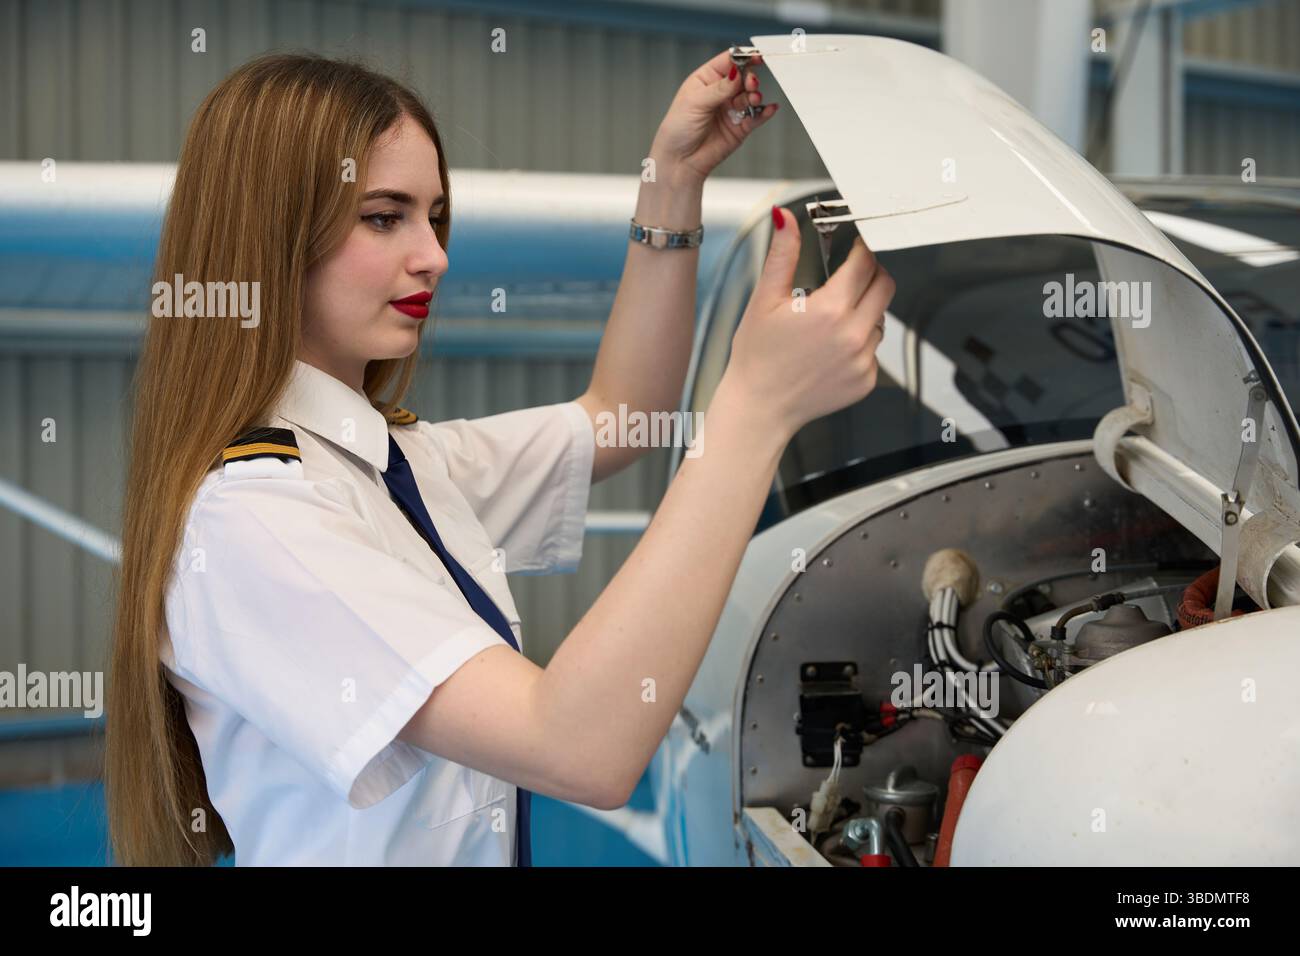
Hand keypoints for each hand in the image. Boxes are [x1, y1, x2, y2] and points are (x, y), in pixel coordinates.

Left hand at [648, 49, 778, 184]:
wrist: (680, 161)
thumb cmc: (678, 129)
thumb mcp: (695, 103)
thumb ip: (719, 88)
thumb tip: (737, 73)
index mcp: (706, 80)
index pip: (728, 62)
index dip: (742, 57)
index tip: (756, 56)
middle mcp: (720, 92)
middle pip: (743, 77)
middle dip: (749, 78)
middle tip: (751, 83)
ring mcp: (731, 109)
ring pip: (750, 96)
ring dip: (755, 95)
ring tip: (754, 98)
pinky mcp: (739, 127)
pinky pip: (756, 116)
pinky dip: (764, 112)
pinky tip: (769, 109)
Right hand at [721, 207, 894, 439]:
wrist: (759, 407)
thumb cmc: (757, 357)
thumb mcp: (764, 300)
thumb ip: (782, 255)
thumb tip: (786, 218)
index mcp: (829, 310)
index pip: (865, 264)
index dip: (862, 250)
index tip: (855, 248)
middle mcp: (853, 335)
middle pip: (885, 286)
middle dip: (871, 274)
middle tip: (849, 277)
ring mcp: (863, 360)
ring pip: (881, 318)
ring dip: (864, 310)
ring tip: (830, 321)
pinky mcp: (866, 380)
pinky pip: (874, 349)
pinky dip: (859, 342)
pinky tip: (830, 348)